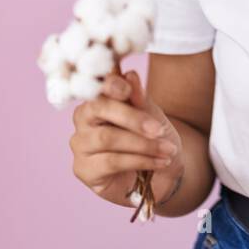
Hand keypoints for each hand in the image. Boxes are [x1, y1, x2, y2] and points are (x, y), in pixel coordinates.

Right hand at [70, 70, 182, 209]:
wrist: (159, 173)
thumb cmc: (150, 139)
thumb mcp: (152, 116)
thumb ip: (140, 99)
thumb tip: (130, 76)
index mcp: (98, 99)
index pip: (97, 87)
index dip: (110, 85)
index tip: (127, 89)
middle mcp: (83, 119)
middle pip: (98, 109)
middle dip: (132, 118)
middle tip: (159, 129)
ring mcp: (80, 145)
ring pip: (106, 138)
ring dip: (142, 144)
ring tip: (167, 150)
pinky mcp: (84, 170)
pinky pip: (111, 162)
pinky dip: (140, 161)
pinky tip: (159, 162)